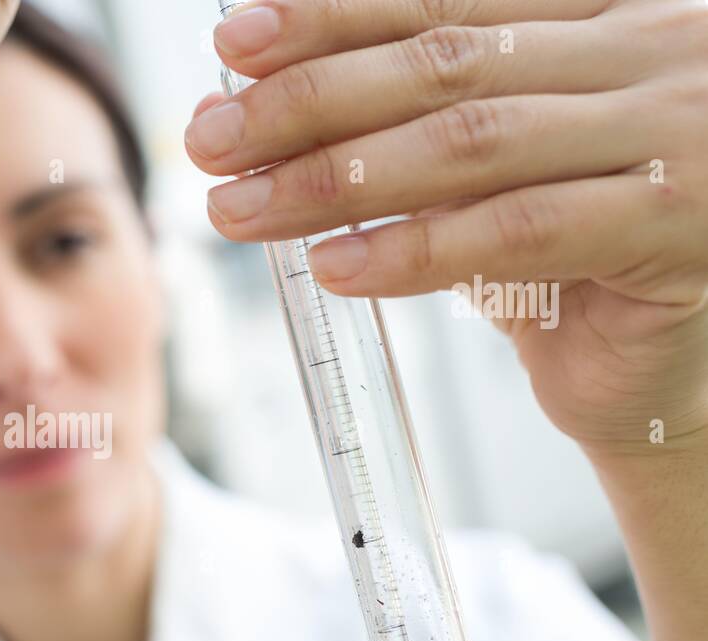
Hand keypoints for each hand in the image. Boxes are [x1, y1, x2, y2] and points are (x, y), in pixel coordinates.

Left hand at [187, 0, 707, 456]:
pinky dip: (415, 250)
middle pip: (447, 63)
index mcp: (602, 17)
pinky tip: (334, 267)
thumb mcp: (476, 179)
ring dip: (338, 176)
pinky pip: (519, 231)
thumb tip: (242, 111)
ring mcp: (672, 133)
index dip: (333, 20)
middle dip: (311, 100)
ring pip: (474, 140)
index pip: (447, 3)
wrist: (665, 371)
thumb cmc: (565, 263)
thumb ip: (393, 137)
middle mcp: (646, 54)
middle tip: (213, 140)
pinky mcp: (675, 226)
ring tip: (242, 207)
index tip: (234, 47)